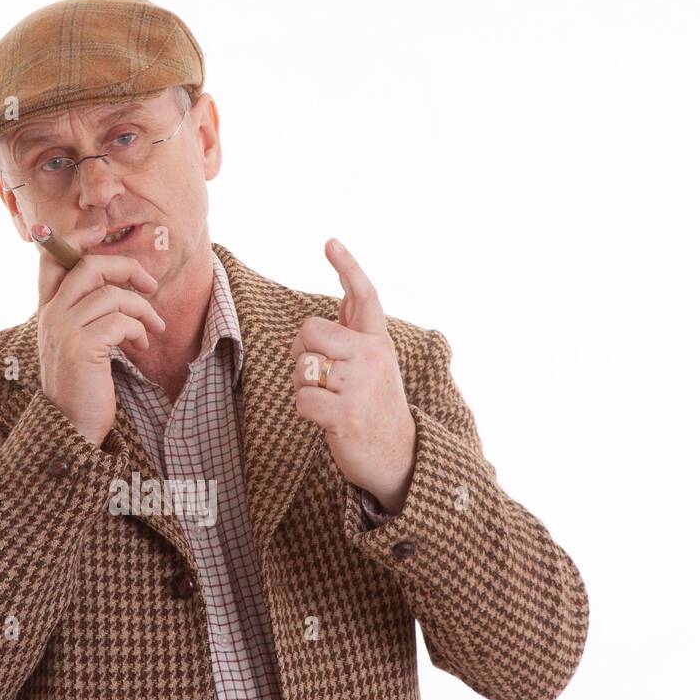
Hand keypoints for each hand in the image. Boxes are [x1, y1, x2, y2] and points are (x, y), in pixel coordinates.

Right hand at [34, 230, 164, 444]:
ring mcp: (64, 330)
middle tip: (150, 285)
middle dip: (126, 268)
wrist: (70, 427)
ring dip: (142, 308)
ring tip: (154, 327)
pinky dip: (138, 329)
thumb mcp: (76, 343)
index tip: (102, 232)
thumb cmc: (81, 387)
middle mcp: (50, 315)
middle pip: (88, 265)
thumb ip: (85, 314)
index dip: (76, 238)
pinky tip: (141, 344)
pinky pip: (120, 321)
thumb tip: (118, 287)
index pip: (52, 258)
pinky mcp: (82, 348)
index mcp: (46, 310)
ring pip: (111, 294)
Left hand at [289, 239, 416, 513]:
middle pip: (311, 329)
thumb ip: (357, 332)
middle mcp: (372, 358)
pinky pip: (302, 398)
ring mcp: (360, 386)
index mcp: (378, 343)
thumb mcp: (373, 365)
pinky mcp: (346, 415)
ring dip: (303, 385)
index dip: (348, 267)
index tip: (329, 242)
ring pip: (302, 366)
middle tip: (314, 372)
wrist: (399, 457)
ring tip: (325, 399)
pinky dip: (304, 410)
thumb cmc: (377, 408)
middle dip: (300, 350)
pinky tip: (324, 418)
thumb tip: (344, 294)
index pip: (366, 296)